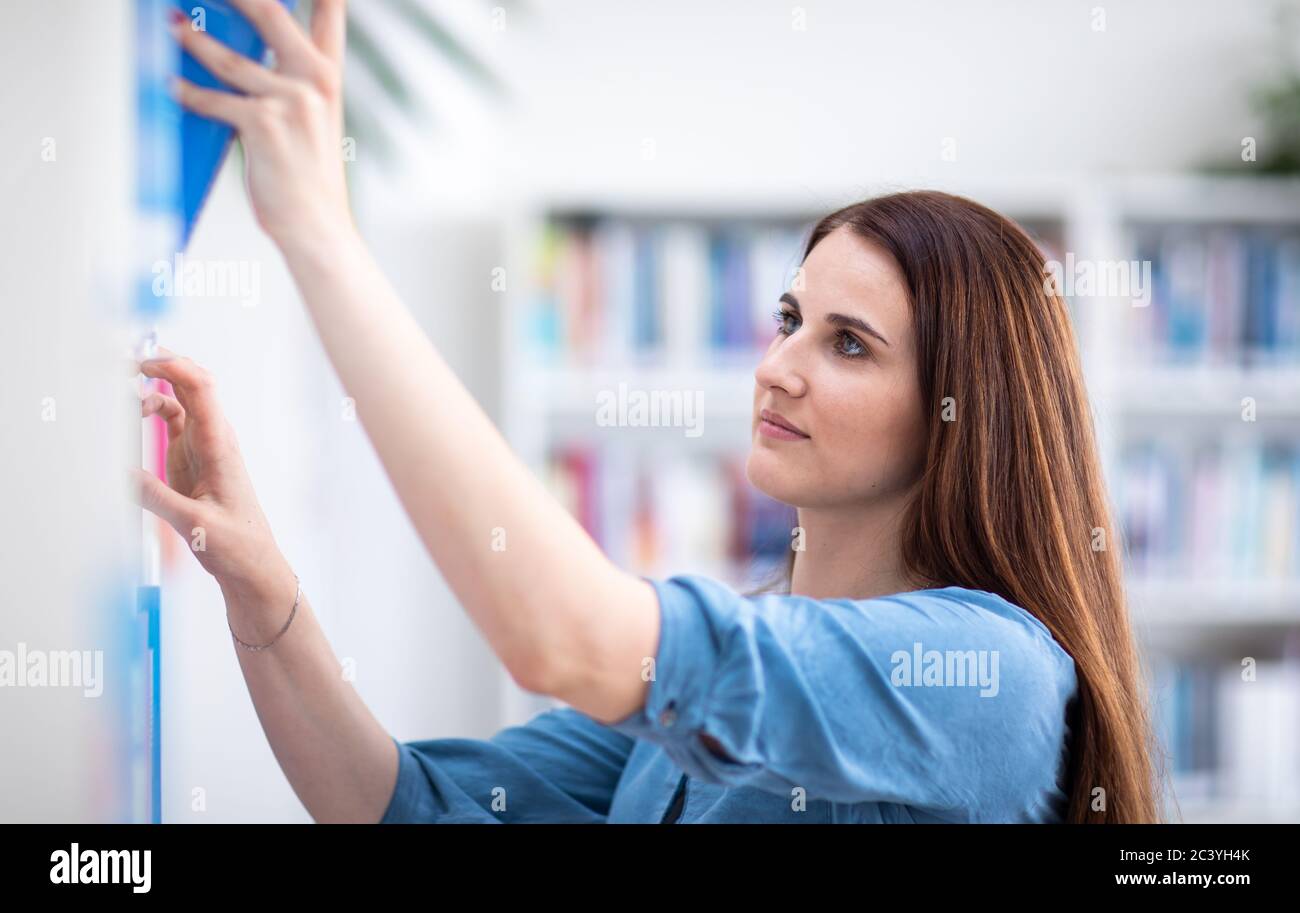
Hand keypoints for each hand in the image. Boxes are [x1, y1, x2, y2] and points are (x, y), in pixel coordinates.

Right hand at [133, 349, 288, 600]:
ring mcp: (202, 446)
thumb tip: (117, 473)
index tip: (140, 364)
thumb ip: (154, 497)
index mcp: (220, 445)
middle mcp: (213, 439)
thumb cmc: (236, 545)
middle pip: (191, 385)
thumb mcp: (193, 524)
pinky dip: (151, 410)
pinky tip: (131, 414)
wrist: (252, 564)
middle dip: (162, 365)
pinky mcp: (190, 459)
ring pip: (179, 400)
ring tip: (120, 389)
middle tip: (123, 362)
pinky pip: (172, 421)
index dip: (173, 366)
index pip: (201, 389)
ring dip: (154, 387)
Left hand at [168, 0, 352, 249]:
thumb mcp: (310, 121)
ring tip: (171, 24)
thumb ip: (285, 81)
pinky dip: (188, 95)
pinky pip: (214, 101)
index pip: (329, 13)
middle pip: (270, 13)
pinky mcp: (264, 125)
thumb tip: (235, 56)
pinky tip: (172, 86)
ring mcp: (291, 102)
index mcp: (329, 78)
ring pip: (230, 59)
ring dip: (193, 39)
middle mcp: (315, 82)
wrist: (318, 227)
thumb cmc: (307, 179)